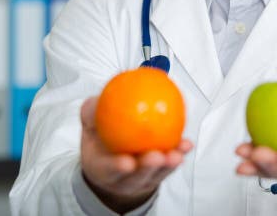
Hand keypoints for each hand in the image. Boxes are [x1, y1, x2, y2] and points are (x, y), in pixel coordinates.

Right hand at [80, 96, 192, 212]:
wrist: (109, 155)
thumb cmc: (100, 138)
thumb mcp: (90, 123)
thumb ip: (92, 112)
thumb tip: (100, 97)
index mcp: (102, 168)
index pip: (108, 170)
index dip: (117, 168)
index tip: (127, 162)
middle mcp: (123, 178)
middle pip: (137, 177)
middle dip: (148, 169)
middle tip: (157, 156)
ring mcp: (142, 179)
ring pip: (157, 174)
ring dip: (168, 164)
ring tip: (176, 153)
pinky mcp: (158, 174)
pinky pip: (170, 165)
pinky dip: (178, 153)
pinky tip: (186, 145)